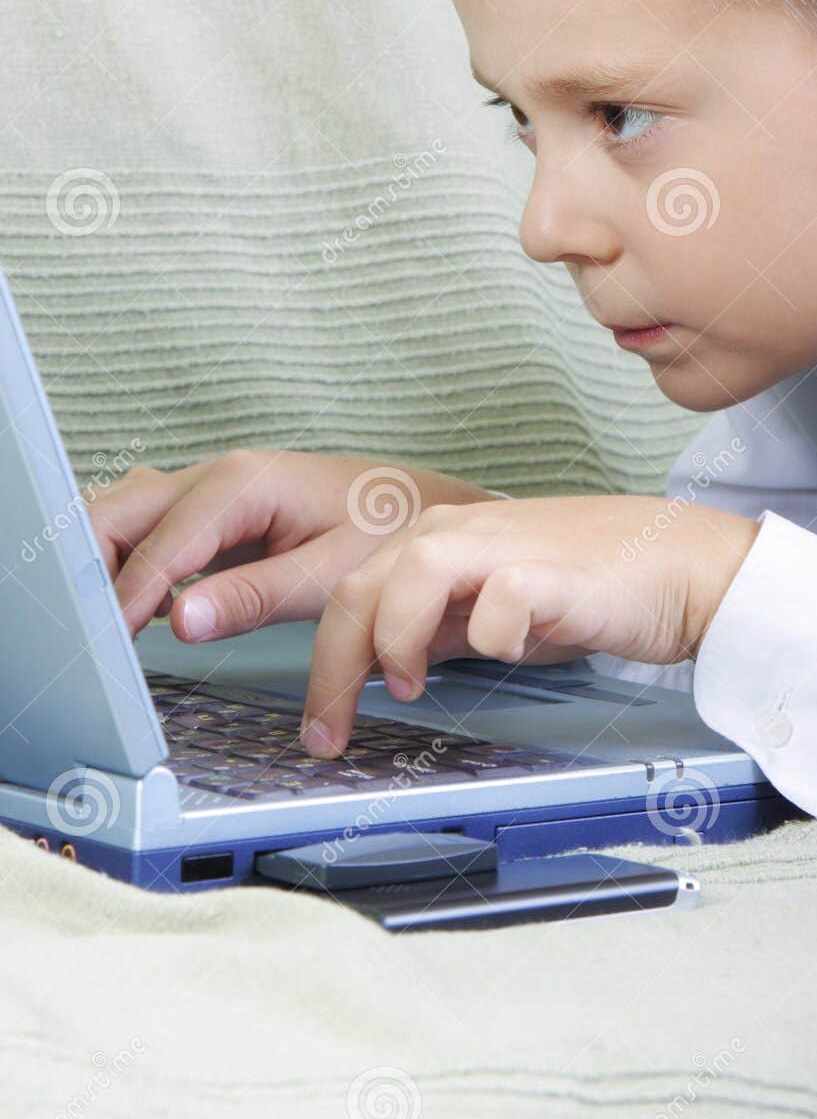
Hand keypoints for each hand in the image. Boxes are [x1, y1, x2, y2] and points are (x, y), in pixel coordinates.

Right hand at [87, 449, 497, 640]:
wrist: (426, 507)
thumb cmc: (390, 534)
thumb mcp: (330, 574)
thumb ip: (253, 597)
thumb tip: (180, 620)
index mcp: (244, 483)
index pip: (161, 542)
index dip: (129, 596)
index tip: (111, 643)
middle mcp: (219, 476)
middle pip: (119, 510)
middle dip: (90, 566)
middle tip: (89, 632)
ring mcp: (211, 489)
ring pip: (124, 511)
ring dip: (99, 560)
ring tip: (98, 623)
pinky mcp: (214, 511)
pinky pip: (147, 524)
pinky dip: (123, 558)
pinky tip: (128, 606)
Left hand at [301, 495, 758, 754]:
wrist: (677, 564)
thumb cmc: (587, 588)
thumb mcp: (490, 607)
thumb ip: (437, 627)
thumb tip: (381, 668)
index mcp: (436, 542)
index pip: (348, 595)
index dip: (323, 665)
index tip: (320, 729)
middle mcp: (459, 534)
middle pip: (360, 587)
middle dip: (335, 668)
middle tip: (330, 733)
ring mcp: (505, 546)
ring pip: (413, 572)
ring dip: (396, 637)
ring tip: (410, 687)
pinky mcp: (555, 571)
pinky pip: (504, 595)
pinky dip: (492, 631)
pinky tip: (502, 653)